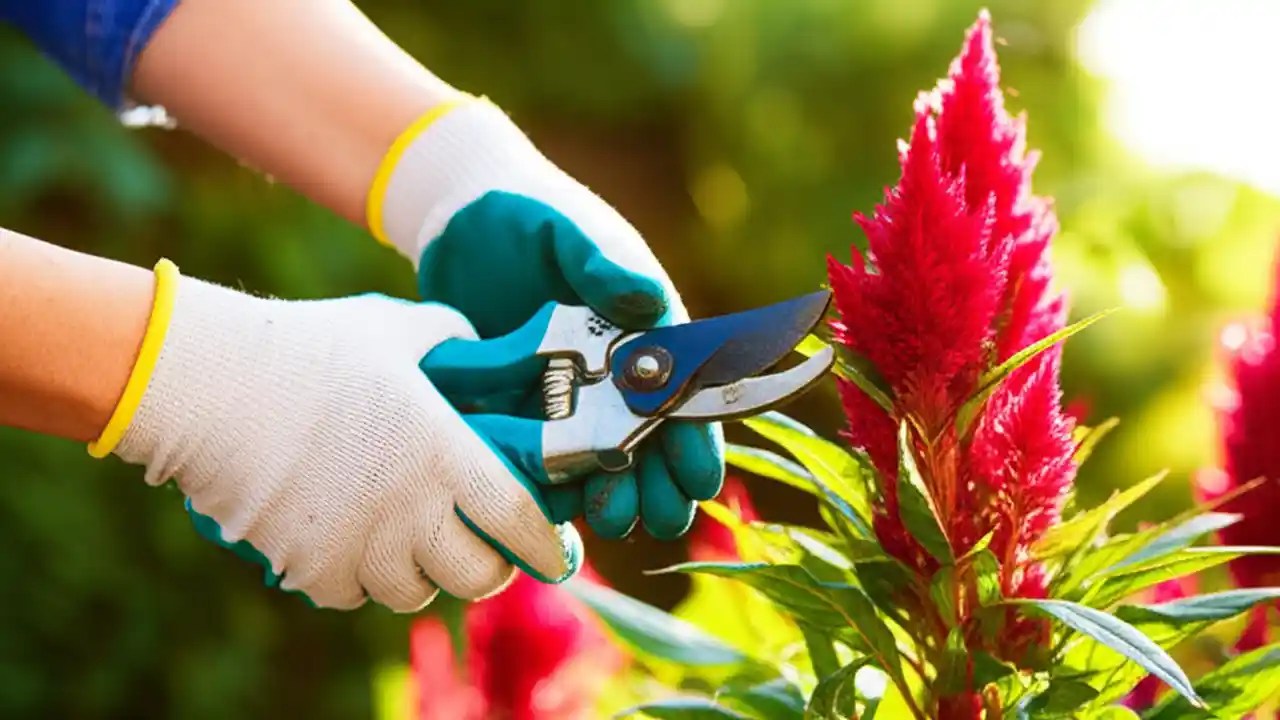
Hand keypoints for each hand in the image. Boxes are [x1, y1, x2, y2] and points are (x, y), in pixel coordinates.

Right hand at [93, 261, 579, 610]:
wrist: (209, 382)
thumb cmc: (309, 347)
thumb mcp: (396, 327)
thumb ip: (451, 339)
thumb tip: (479, 350)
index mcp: (444, 453)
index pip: (518, 522)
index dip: (544, 546)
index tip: (555, 553)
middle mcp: (410, 511)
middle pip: (477, 578)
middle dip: (488, 567)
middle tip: (480, 545)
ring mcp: (358, 546)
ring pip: (415, 593)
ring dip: (422, 572)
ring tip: (411, 540)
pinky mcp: (308, 567)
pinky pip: (353, 595)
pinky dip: (360, 579)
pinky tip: (353, 542)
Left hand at [369, 96, 724, 539]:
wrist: (458, 220)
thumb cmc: (527, 213)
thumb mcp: (569, 232)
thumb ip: (604, 264)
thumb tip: (649, 300)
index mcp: (643, 328)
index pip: (683, 390)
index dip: (695, 436)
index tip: (699, 477)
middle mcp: (613, 369)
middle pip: (649, 437)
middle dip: (660, 482)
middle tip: (662, 520)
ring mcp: (567, 393)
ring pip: (600, 458)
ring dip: (613, 493)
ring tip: (614, 524)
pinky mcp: (520, 408)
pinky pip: (542, 457)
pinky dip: (552, 484)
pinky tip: (556, 510)